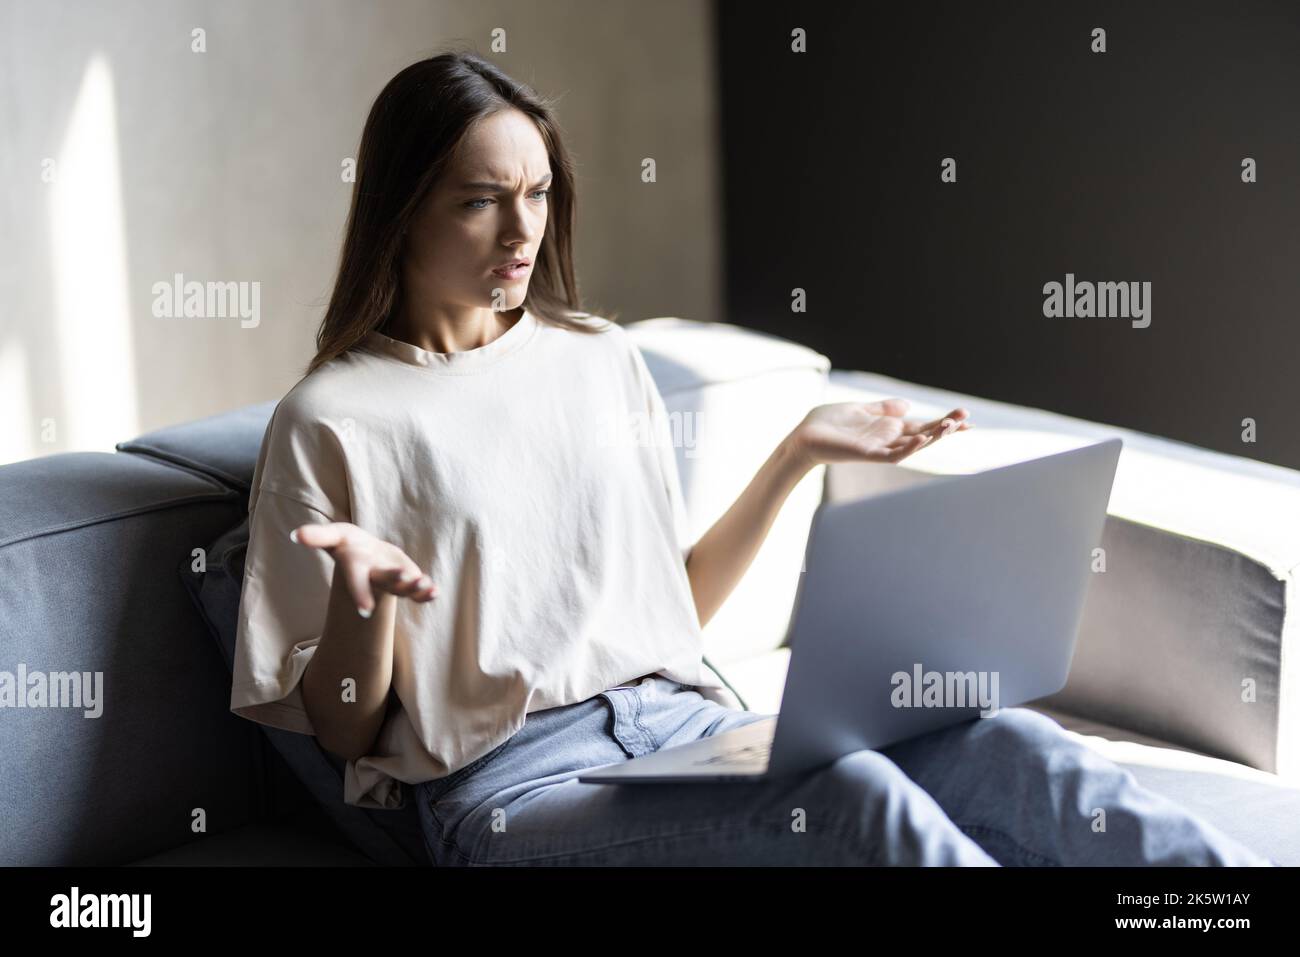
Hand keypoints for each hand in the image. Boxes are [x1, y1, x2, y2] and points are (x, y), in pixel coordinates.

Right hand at [289, 522, 437, 617]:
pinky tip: (434, 592)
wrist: (369, 556)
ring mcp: (392, 582)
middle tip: (405, 578)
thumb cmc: (348, 544)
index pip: (356, 582)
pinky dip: (426, 593)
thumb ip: (316, 536)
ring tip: (425, 584)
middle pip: (384, 582)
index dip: (360, 595)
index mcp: (356, 568)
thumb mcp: (333, 536)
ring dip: (415, 588)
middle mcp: (374, 578)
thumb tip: (295, 535)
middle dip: (394, 581)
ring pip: (404, 588)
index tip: (366, 612)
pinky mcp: (407, 581)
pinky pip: (418, 591)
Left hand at [788, 398, 970, 467]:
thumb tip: (907, 404)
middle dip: (946, 428)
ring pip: (914, 445)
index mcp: (888, 428)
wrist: (803, 437)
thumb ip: (884, 408)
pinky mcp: (868, 454)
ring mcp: (880, 448)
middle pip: (925, 435)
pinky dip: (910, 448)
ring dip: (933, 437)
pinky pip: (894, 454)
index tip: (965, 416)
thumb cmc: (828, 424)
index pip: (923, 425)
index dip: (943, 421)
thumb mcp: (860, 409)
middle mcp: (888, 440)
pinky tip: (923, 438)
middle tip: (968, 419)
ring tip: (951, 426)